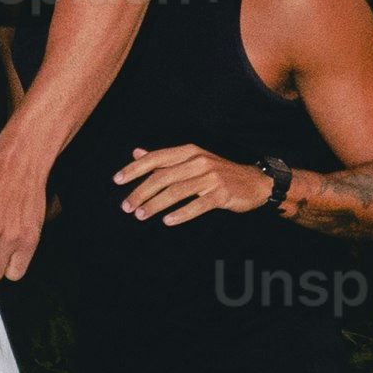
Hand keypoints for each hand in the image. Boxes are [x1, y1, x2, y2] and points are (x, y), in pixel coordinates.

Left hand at [114, 143, 282, 224]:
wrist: (255, 182)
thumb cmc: (219, 172)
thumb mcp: (193, 160)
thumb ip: (164, 158)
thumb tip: (136, 152)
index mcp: (189, 151)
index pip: (156, 158)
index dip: (135, 168)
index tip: (117, 180)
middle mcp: (198, 161)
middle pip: (163, 176)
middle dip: (141, 192)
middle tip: (126, 206)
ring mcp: (211, 177)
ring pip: (177, 191)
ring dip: (155, 204)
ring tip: (140, 215)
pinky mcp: (221, 194)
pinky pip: (198, 205)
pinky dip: (181, 214)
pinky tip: (167, 221)